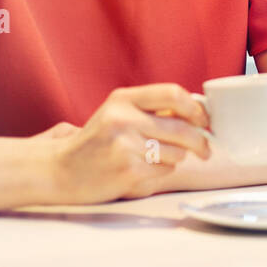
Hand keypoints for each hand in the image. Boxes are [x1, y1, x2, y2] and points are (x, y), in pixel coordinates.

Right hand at [47, 84, 211, 203]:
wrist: (60, 170)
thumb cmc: (97, 142)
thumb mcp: (118, 113)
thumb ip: (153, 109)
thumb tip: (200, 113)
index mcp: (123, 99)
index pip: (174, 94)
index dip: (197, 108)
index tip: (205, 120)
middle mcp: (124, 119)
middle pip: (183, 129)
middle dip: (200, 142)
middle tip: (206, 150)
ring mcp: (125, 146)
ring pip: (177, 153)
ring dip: (175, 159)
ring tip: (155, 158)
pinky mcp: (128, 171)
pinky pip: (165, 171)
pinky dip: (161, 173)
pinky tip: (142, 170)